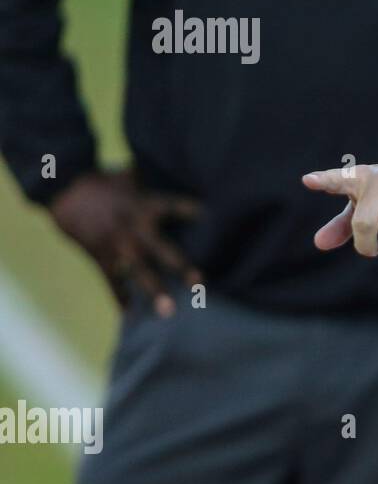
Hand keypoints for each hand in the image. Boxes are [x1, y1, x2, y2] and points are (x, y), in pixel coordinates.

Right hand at [49, 169, 202, 316]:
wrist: (64, 189)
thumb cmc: (103, 180)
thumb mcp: (129, 175)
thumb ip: (152, 180)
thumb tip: (171, 167)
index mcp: (145, 204)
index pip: (174, 206)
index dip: (190, 210)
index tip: (208, 217)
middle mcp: (134, 227)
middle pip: (161, 250)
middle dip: (180, 267)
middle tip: (198, 284)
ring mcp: (117, 244)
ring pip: (138, 272)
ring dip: (153, 291)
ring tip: (168, 311)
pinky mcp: (100, 255)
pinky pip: (112, 281)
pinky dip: (120, 298)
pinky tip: (130, 316)